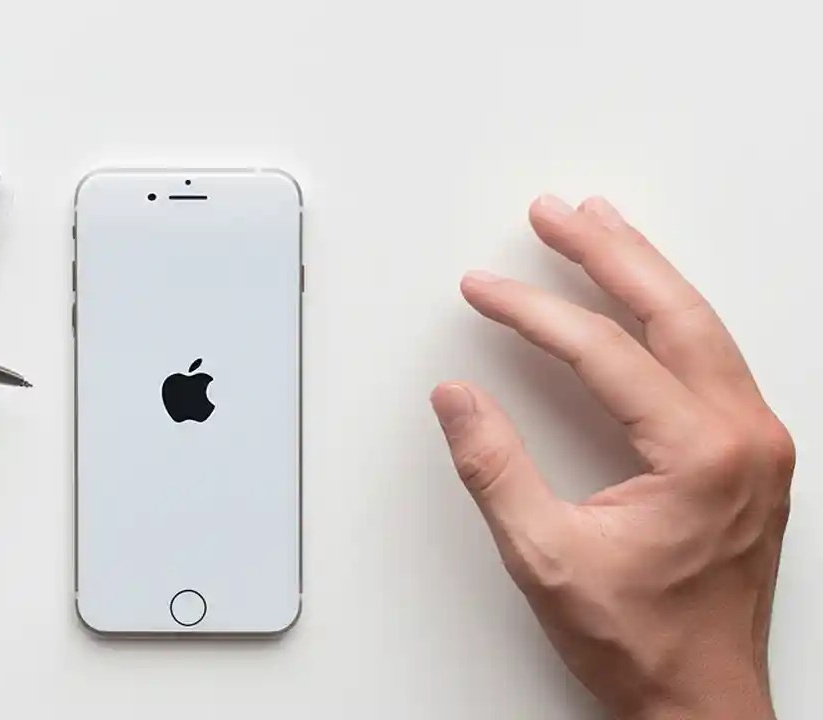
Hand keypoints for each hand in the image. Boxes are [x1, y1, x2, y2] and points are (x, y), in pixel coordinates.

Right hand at [431, 197, 791, 719]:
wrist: (701, 700)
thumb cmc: (642, 643)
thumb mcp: (545, 557)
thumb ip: (495, 469)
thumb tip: (458, 399)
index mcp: (701, 456)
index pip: (607, 353)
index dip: (535, 312)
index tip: (487, 288)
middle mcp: (743, 437)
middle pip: (672, 311)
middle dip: (606, 254)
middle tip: (554, 215)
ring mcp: (756, 442)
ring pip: (701, 325)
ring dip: (644, 271)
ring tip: (598, 227)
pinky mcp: (749, 454)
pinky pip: (711, 356)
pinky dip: (668, 314)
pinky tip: (644, 295)